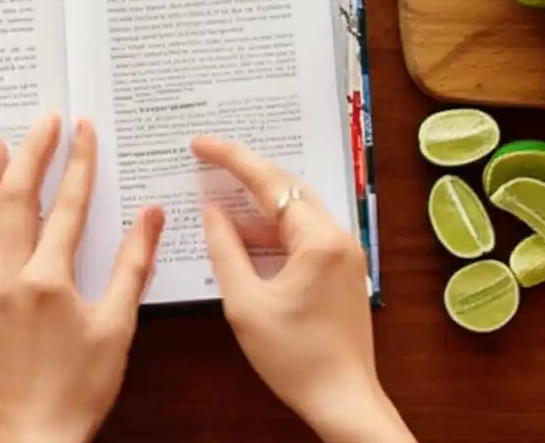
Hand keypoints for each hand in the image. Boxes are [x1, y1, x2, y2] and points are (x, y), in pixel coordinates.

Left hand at [0, 114, 165, 442]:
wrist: (39, 434)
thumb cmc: (84, 386)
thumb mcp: (118, 325)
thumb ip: (134, 264)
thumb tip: (151, 215)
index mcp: (47, 283)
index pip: (65, 207)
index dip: (77, 163)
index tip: (83, 130)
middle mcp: (5, 282)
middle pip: (14, 200)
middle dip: (31, 154)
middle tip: (44, 121)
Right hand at [193, 136, 413, 442]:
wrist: (344, 400)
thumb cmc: (295, 358)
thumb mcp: (246, 303)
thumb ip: (225, 250)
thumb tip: (211, 212)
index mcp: (318, 239)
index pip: (269, 182)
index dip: (231, 158)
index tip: (200, 143)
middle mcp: (338, 237)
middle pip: (286, 187)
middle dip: (244, 171)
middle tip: (205, 157)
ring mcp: (344, 253)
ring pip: (294, 211)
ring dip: (256, 204)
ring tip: (216, 192)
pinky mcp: (341, 270)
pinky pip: (302, 234)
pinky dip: (270, 230)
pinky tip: (242, 235)